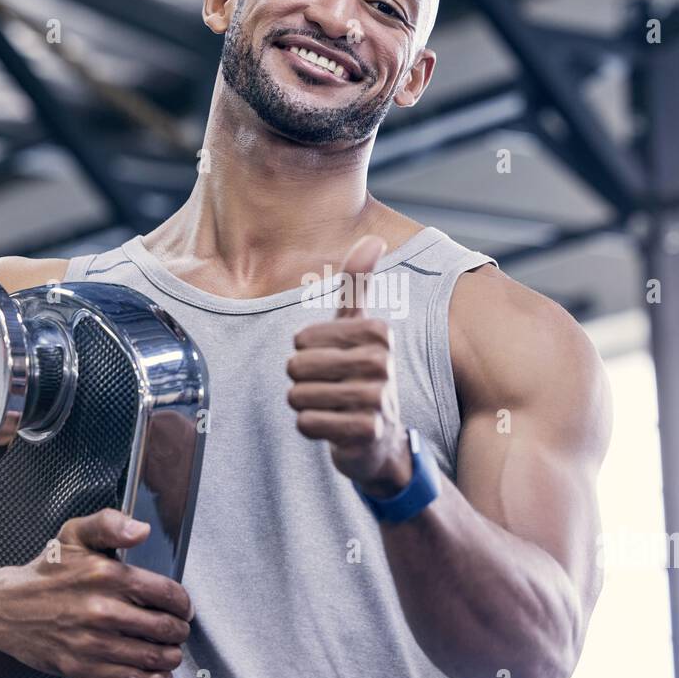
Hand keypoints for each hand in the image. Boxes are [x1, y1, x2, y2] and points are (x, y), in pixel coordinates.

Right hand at [0, 507, 192, 677]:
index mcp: (106, 574)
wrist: (4, 609)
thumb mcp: (75, 534)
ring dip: (169, 656)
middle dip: (178, 631)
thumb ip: (110, 524)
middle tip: (179, 631)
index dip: (182, 603)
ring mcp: (91, 642)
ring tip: (171, 652)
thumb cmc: (45, 573)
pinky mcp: (80, 668)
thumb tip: (142, 530)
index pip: (166, 593)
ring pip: (149, 656)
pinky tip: (157, 675)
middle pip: (163, 628)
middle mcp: (101, 610)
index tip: (183, 608)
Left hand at [287, 235, 412, 497]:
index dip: (304, 353)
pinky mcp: (365, 432)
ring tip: (330, 407)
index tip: (330, 361)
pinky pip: (306, 424)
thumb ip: (359, 284)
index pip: (301, 339)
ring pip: (298, 396)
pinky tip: (332, 428)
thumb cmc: (361, 375)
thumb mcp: (359, 328)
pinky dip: (310, 428)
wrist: (379, 440)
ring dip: (305, 405)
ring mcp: (376, 399)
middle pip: (296, 366)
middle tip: (327, 388)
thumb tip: (375, 237)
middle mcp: (381, 363)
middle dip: (301, 382)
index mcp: (377, 333)